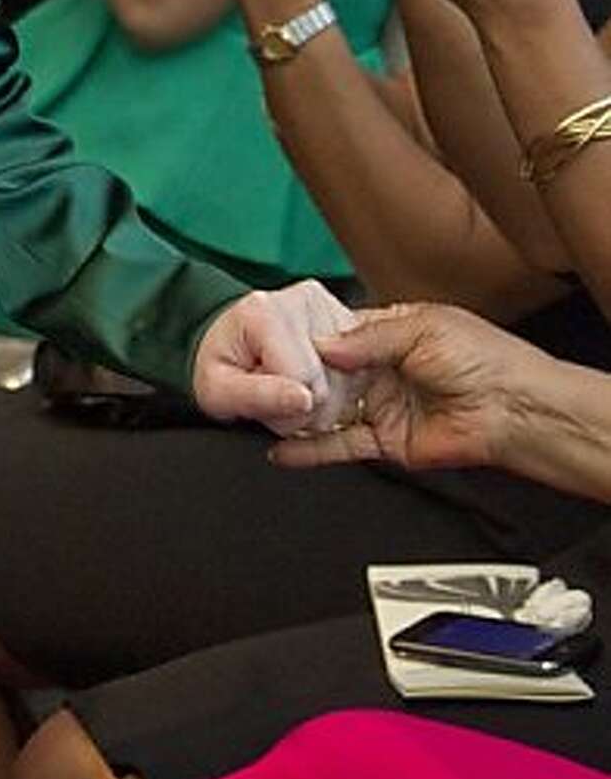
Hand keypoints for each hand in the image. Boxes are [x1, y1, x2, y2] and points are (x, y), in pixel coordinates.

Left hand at [192, 275, 354, 433]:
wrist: (227, 343)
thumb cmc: (219, 366)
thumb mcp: (218, 391)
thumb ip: (258, 397)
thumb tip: (305, 401)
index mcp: (266, 312)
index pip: (301, 380)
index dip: (283, 409)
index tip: (261, 398)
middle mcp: (304, 300)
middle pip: (328, 386)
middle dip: (301, 408)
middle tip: (273, 392)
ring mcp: (331, 306)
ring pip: (348, 385)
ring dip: (319, 402)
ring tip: (288, 384)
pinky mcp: (349, 319)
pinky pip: (359, 375)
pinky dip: (336, 389)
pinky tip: (309, 379)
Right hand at [268, 299, 532, 474]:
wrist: (516, 410)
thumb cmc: (486, 360)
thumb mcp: (422, 329)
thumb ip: (368, 338)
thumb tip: (322, 344)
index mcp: (390, 332)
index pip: (336, 333)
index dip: (306, 337)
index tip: (274, 340)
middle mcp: (381, 369)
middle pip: (325, 372)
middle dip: (295, 375)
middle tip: (263, 375)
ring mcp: (381, 405)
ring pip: (327, 410)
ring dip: (298, 410)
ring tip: (261, 409)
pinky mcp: (385, 441)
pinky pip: (341, 445)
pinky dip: (310, 450)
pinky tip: (281, 448)